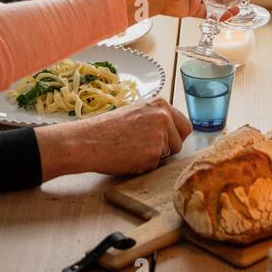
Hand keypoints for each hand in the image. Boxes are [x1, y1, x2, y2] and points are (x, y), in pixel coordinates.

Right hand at [35, 98, 191, 177]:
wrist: (87, 140)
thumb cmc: (106, 128)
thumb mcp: (135, 112)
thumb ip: (155, 118)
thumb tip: (171, 131)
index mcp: (160, 104)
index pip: (184, 125)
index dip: (173, 136)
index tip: (163, 140)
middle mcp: (164, 116)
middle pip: (180, 141)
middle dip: (167, 148)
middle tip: (144, 147)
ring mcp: (160, 134)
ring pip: (168, 155)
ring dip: (154, 157)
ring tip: (132, 150)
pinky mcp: (154, 153)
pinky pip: (156, 166)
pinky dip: (144, 166)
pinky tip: (128, 158)